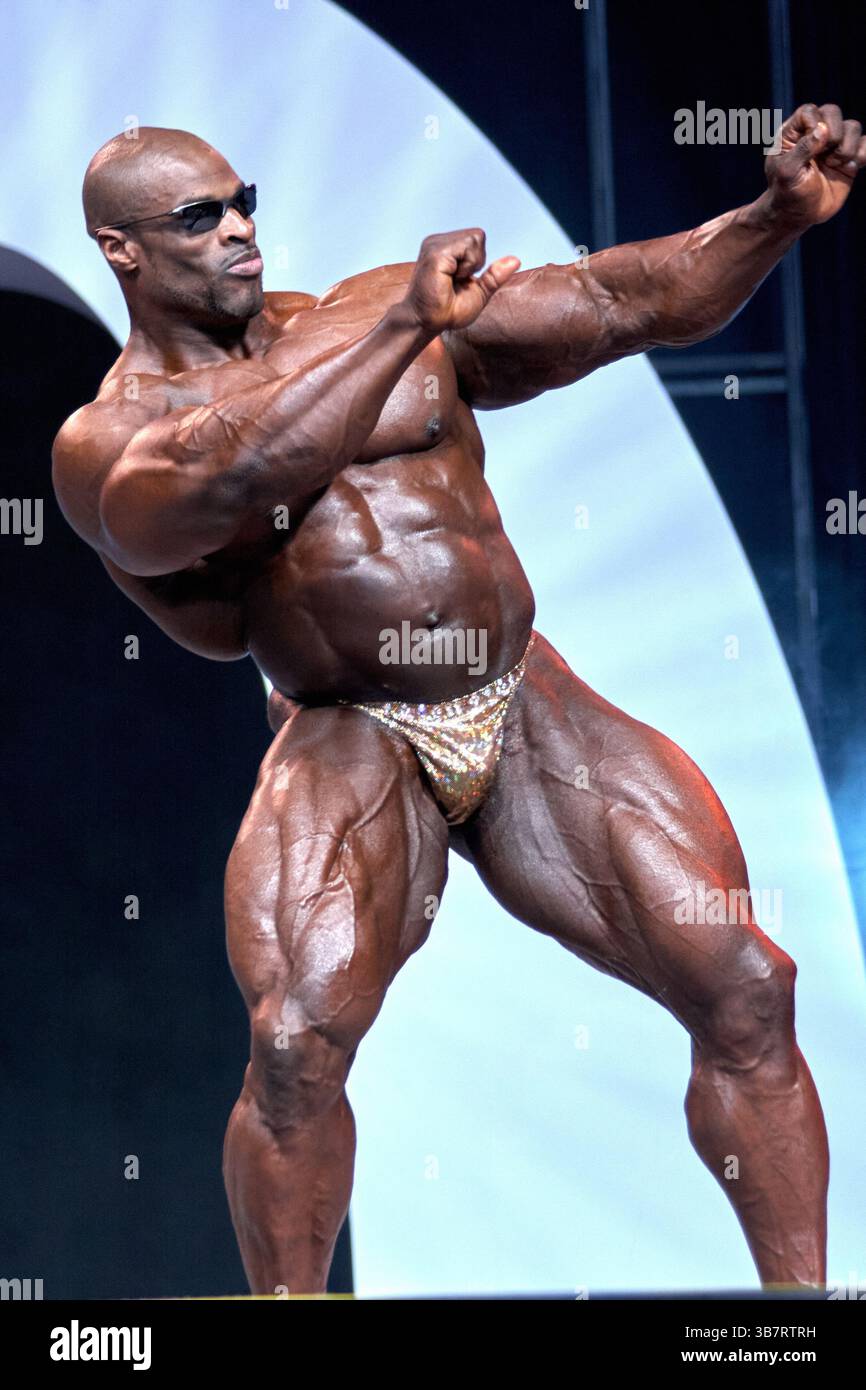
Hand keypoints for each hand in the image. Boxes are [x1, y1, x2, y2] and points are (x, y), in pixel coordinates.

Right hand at [402, 228, 519, 333]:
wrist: (425, 323)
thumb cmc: (445, 311)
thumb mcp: (479, 292)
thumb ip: (494, 276)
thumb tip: (516, 260)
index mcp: (445, 247)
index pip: (477, 238)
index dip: (477, 261)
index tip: (460, 280)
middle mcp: (437, 241)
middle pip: (478, 235)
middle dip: (476, 261)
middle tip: (456, 281)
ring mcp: (434, 244)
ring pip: (474, 238)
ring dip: (470, 265)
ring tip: (451, 280)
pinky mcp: (434, 252)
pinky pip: (466, 247)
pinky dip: (465, 267)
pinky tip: (448, 279)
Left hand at [765, 102, 865, 226]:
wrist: (799, 216)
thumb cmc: (787, 194)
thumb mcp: (787, 173)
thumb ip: (802, 149)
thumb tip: (823, 129)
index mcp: (793, 133)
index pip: (809, 111)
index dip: (815, 123)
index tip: (813, 146)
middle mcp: (814, 134)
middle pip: (833, 111)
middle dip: (834, 134)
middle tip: (826, 157)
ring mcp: (833, 145)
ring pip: (852, 126)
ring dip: (847, 147)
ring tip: (835, 165)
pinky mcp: (849, 158)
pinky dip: (863, 153)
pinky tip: (851, 167)